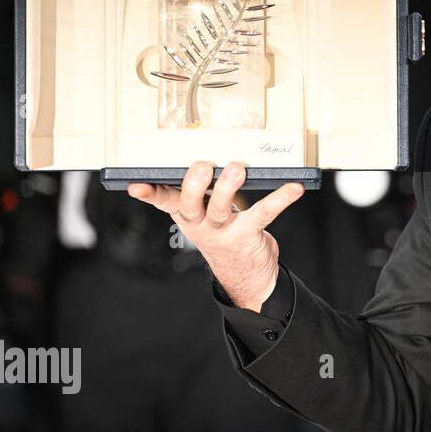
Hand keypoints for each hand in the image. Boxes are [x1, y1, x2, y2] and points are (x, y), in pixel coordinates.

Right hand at [127, 161, 304, 311]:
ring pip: (221, 209)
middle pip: (189, 205)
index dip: (150, 193)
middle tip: (202, 166)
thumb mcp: (205, 215)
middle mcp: (201, 225)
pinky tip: (294, 188)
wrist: (245, 275)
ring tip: (237, 168)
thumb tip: (206, 156)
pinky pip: (264, 213)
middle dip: (193, 184)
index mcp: (187, 216)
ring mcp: (223, 232)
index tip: (136, 184)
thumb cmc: (224, 233)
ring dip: (228, 187)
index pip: (164, 202)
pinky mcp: (248, 235)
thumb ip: (201, 192)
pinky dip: (280, 198)